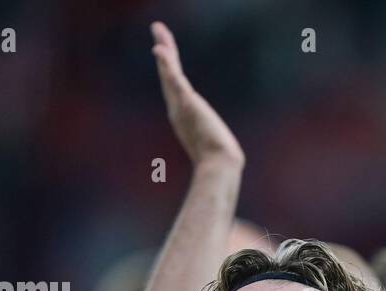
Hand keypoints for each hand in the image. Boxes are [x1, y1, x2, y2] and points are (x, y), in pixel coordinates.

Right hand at [151, 21, 243, 168]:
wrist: (218, 167)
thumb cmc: (218, 162)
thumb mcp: (214, 147)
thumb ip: (212, 144)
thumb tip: (227, 155)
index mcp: (182, 116)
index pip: (174, 85)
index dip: (168, 67)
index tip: (165, 51)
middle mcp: (177, 109)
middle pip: (168, 74)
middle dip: (165, 51)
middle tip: (158, 28)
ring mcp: (180, 107)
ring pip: (169, 72)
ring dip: (165, 50)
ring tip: (159, 31)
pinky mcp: (187, 104)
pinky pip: (174, 79)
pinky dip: (166, 65)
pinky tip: (160, 50)